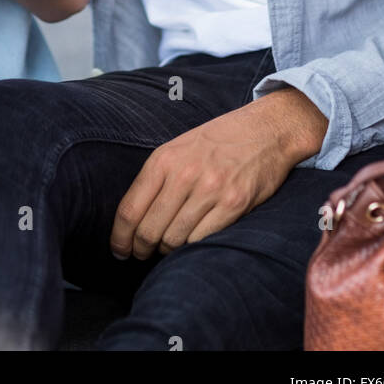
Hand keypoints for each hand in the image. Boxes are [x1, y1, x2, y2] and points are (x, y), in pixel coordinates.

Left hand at [109, 93, 322, 260]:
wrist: (264, 130)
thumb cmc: (217, 141)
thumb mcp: (178, 148)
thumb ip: (156, 179)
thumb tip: (133, 220)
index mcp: (164, 159)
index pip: (130, 210)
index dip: (120, 237)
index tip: (119, 251)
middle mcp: (184, 174)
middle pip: (149, 230)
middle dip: (142, 249)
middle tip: (143, 254)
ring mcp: (210, 190)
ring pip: (174, 240)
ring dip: (168, 251)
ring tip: (169, 247)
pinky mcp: (234, 204)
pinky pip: (203, 240)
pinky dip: (194, 247)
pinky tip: (192, 242)